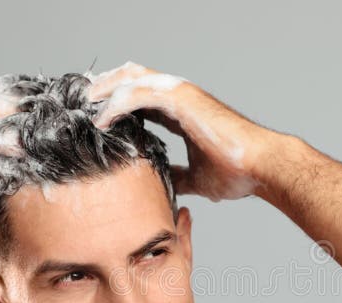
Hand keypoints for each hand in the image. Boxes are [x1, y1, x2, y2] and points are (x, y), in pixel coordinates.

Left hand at [88, 60, 283, 201]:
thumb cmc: (238, 172)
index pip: (142, 97)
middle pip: (133, 78)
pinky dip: (116, 104)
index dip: (117, 102)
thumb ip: (179, 175)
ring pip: (132, 78)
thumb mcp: (197, 179)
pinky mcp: (182, 99)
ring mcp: (181, 95)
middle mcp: (180, 98)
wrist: (259, 167)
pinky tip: (102, 120)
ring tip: (84, 105)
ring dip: (105, 90)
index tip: (94, 116)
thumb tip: (165, 184)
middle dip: (105, 86)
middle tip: (81, 102)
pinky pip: (138, 94)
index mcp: (182, 112)